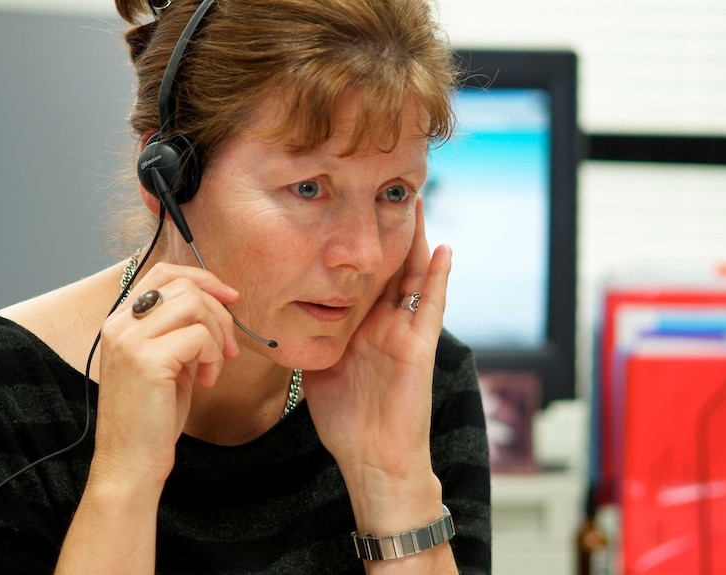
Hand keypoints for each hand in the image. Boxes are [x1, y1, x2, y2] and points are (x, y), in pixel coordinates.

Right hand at [92, 263, 239, 489]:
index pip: (162, 272)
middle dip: (219, 312)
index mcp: (120, 321)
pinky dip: (212, 356)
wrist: (130, 463)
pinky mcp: (146, 359)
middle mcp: (118, 324)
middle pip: (183, 285)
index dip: (202, 278)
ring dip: (217, 334)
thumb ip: (182, 329)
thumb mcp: (168, 361)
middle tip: (229, 348)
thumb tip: (218, 300)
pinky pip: (198, 336)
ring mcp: (129, 340)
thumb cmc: (153, 417)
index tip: (229, 298)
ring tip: (214, 366)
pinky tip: (206, 382)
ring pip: (193, 304)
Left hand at [304, 197, 451, 509]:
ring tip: (415, 202)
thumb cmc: (346, 420)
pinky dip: (439, 278)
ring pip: (412, 277)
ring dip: (416, 240)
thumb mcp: (319, 369)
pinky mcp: (419, 347)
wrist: (371, 458)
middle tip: (385, 191)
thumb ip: (312, 339)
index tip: (348, 211)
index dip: (358, 247)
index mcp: (361, 328)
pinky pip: (431, 306)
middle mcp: (384, 324)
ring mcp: (404, 333)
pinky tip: (442, 248)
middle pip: (389, 267)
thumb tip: (283, 315)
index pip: (361, 278)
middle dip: (388, 231)